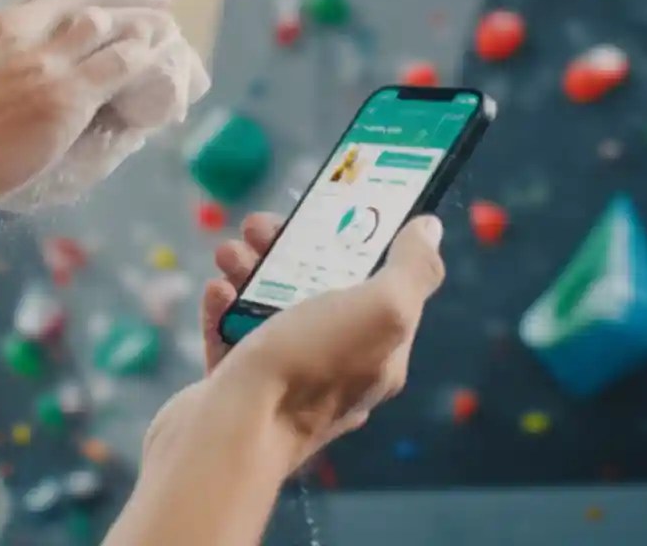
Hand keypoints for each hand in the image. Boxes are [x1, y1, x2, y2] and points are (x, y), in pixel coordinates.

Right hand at [0, 0, 208, 220]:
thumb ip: (15, 77)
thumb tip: (58, 93)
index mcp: (2, 27)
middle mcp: (26, 33)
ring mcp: (46, 64)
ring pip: (110, 25)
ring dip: (145, 27)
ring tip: (169, 33)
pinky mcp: (65, 96)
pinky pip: (121, 65)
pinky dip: (145, 61)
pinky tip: (160, 65)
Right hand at [187, 212, 444, 472]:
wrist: (227, 436)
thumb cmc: (307, 369)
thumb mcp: (381, 309)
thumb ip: (412, 269)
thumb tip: (431, 229)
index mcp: (379, 356)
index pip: (381, 289)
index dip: (359, 244)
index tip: (329, 210)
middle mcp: (336, 370)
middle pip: (318, 291)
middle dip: (289, 250)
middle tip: (259, 227)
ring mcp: (284, 381)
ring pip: (269, 309)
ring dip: (249, 270)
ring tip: (229, 252)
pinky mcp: (235, 388)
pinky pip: (231, 336)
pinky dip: (223, 307)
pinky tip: (215, 291)